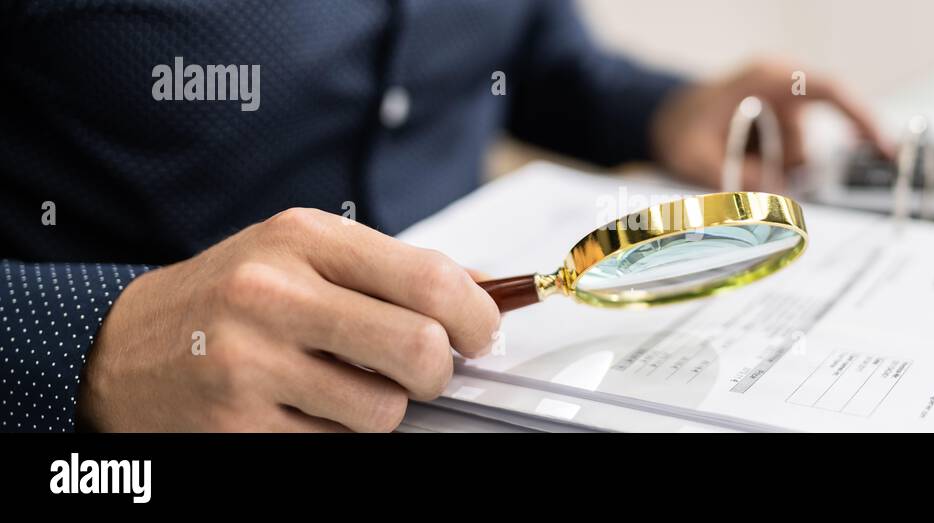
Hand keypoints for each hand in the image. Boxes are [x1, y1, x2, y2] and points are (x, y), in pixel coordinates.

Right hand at [78, 208, 500, 431]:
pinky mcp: (237, 425)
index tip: (481, 335)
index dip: (478, 318)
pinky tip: (301, 407)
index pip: (431, 281)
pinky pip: (335, 445)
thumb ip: (396, 271)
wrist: (122, 346)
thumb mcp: (306, 256)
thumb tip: (491, 293)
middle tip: (427, 371)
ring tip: (342, 386)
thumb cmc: (230, 296)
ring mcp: (250, 363)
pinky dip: (335, 433)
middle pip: (419, 349)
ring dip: (382, 408)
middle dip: (439, 372)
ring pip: (383, 411)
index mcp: (303, 239)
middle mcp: (273, 294)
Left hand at [651, 59, 887, 190]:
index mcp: (767, 77)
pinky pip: (788, 162)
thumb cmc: (678, 128)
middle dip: (788, 173)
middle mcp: (782, 88)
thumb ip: (731, 178)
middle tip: (758, 191)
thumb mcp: (695, 155)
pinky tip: (738, 166)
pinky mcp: (780, 128)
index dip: (861, 116)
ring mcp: (782, 109)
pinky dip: (769, 175)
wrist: (664, 119)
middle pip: (810, 139)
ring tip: (726, 169)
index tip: (883, 147)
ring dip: (771, 177)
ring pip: (799, 159)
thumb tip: (772, 200)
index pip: (829, 90)